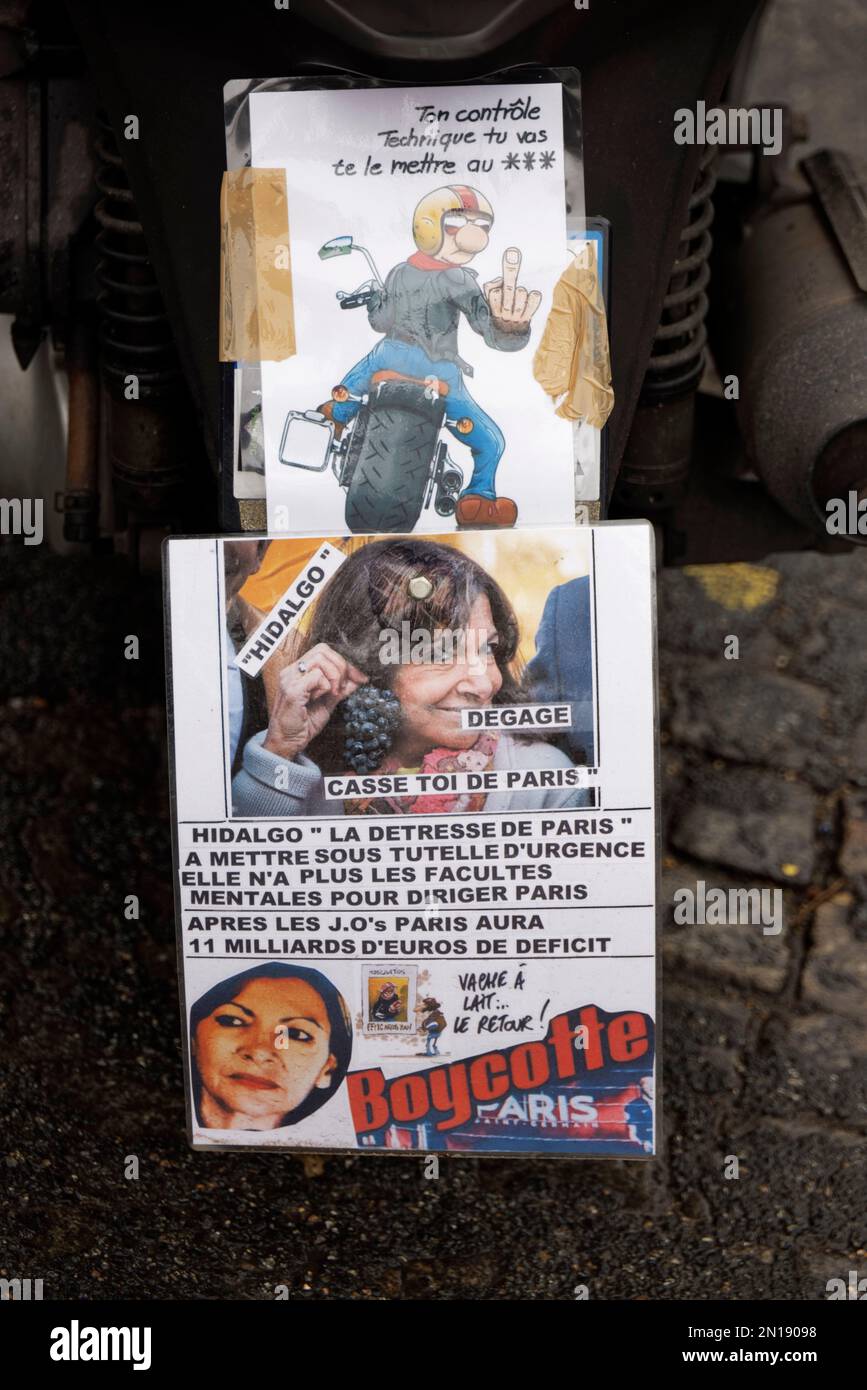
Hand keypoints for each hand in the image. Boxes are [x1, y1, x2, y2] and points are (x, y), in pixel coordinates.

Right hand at [262, 643, 367, 760]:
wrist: (288, 743)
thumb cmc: (303, 724)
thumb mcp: (328, 703)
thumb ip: (341, 688)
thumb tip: (358, 678)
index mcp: (298, 671)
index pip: (323, 652)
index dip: (344, 662)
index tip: (359, 678)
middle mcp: (291, 671)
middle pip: (322, 650)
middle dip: (341, 667)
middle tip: (341, 688)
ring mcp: (289, 678)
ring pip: (320, 659)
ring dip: (334, 676)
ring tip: (332, 693)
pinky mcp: (292, 690)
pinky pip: (316, 676)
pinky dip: (324, 687)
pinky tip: (318, 699)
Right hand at [484, 248, 541, 330]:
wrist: (508, 337)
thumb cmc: (499, 311)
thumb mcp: (489, 302)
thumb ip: (490, 288)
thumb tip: (498, 280)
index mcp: (493, 307)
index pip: (494, 291)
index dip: (497, 287)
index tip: (500, 281)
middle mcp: (504, 312)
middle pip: (507, 288)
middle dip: (510, 269)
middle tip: (513, 252)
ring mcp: (516, 316)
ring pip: (521, 293)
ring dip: (521, 292)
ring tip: (520, 296)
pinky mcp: (528, 317)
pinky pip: (534, 300)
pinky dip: (534, 296)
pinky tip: (532, 297)